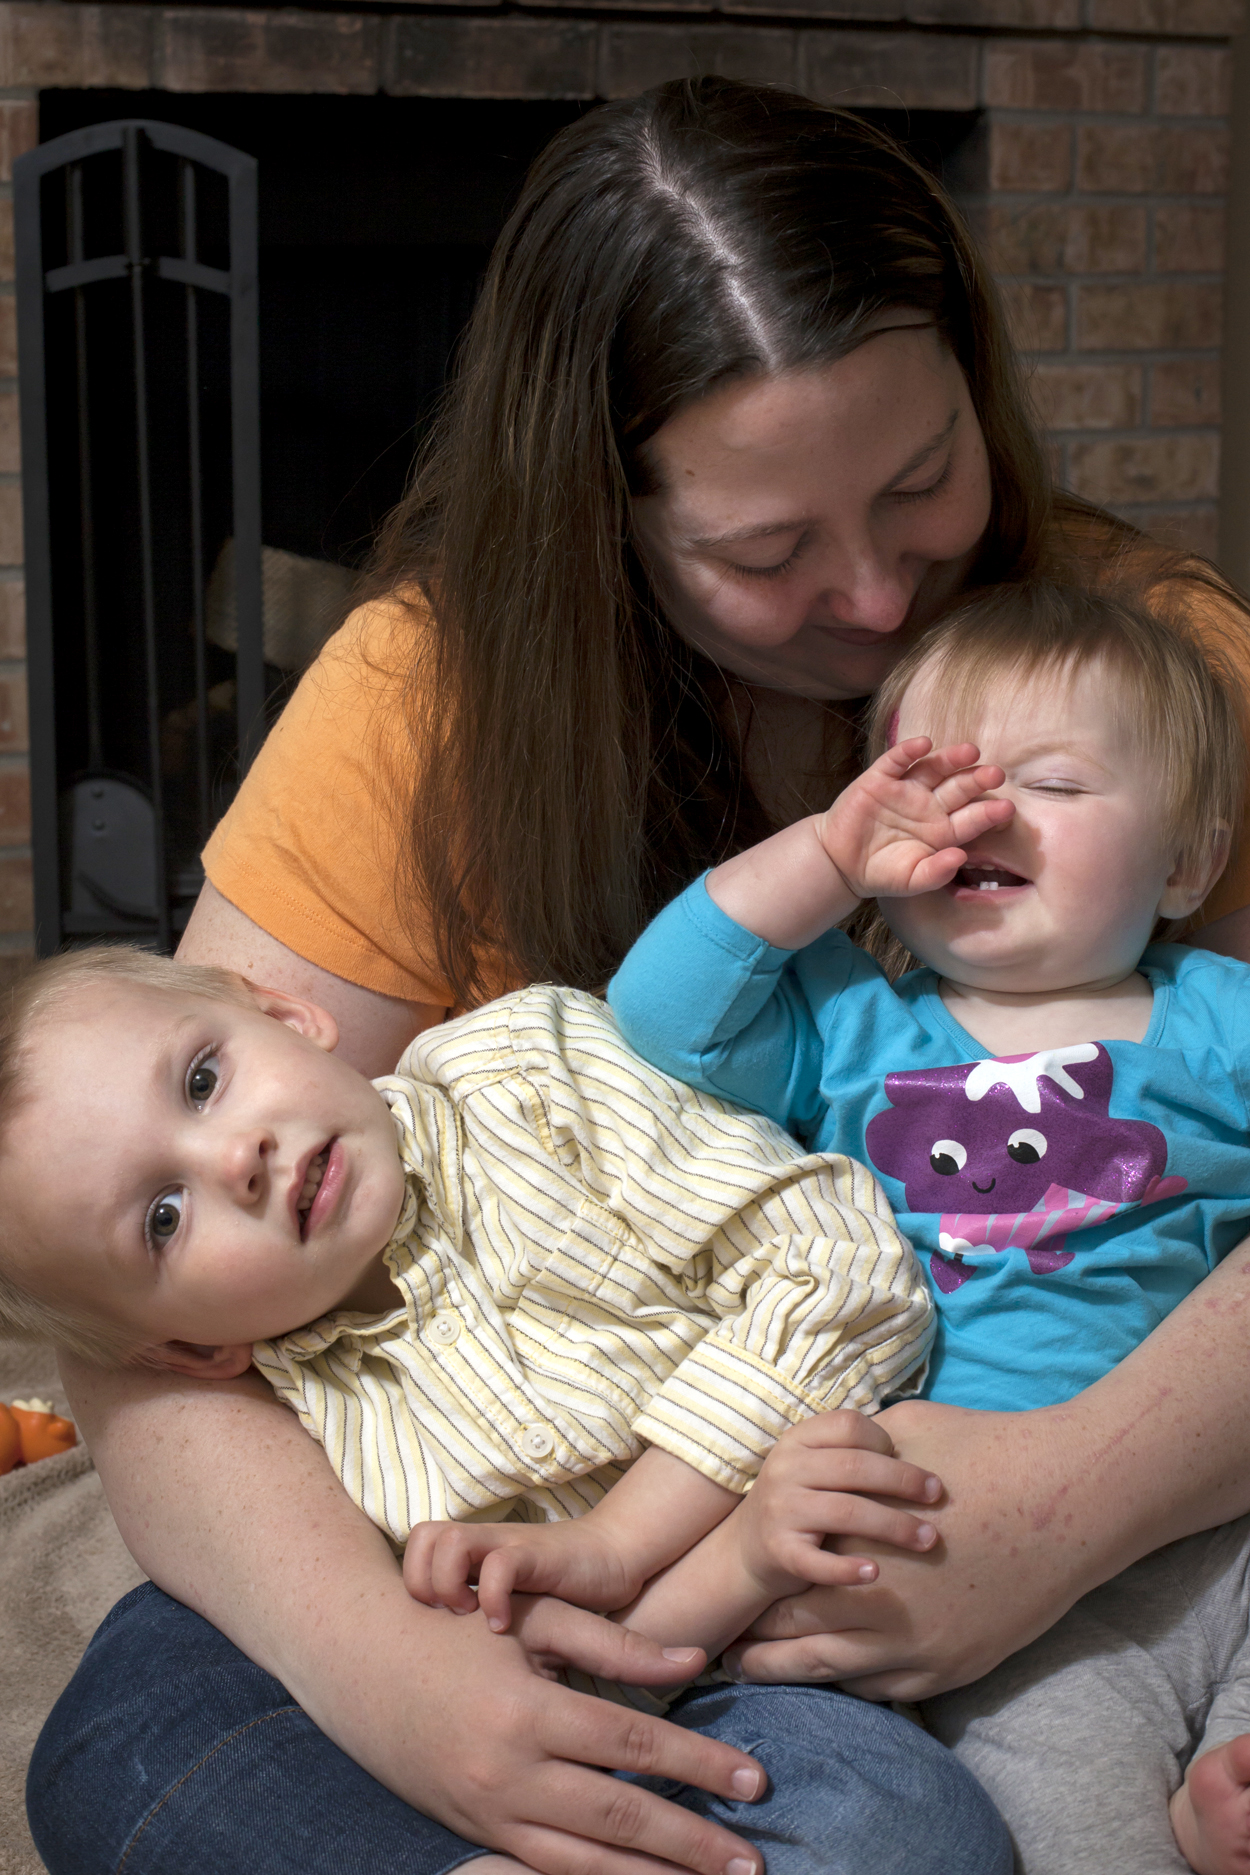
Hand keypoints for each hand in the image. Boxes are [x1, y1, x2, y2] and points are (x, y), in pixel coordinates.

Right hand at [401, 1596, 768, 1874]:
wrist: (356, 1662)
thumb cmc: (454, 1627)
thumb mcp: (534, 1620)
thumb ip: (614, 1644)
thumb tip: (692, 1660)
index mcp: (528, 1711)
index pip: (634, 1744)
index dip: (699, 1763)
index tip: (754, 1780)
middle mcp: (508, 1773)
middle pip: (619, 1817)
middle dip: (692, 1842)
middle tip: (752, 1860)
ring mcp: (487, 1813)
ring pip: (585, 1863)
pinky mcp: (475, 1834)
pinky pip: (546, 1871)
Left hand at [405, 1517, 643, 1630]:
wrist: (611, 1558)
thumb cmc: (557, 1589)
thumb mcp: (507, 1599)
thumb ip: (474, 1610)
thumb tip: (433, 1657)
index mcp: (471, 1550)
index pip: (415, 1544)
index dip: (413, 1580)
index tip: (436, 1619)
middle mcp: (484, 1542)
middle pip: (422, 1536)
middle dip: (423, 1581)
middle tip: (450, 1615)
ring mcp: (508, 1544)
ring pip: (450, 1541)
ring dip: (450, 1584)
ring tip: (473, 1616)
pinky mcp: (536, 1554)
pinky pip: (499, 1566)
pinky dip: (493, 1598)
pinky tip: (503, 1628)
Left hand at [724, 1399, 1119, 1700]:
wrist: (1068, 1495)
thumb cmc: (982, 1450)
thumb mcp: (900, 1434)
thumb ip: (853, 1456)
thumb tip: (825, 1453)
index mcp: (856, 1547)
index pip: (782, 1584)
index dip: (753, 1594)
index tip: (730, 1599)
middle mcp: (879, 1607)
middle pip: (796, 1641)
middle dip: (758, 1645)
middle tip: (725, 1651)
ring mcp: (919, 1647)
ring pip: (835, 1677)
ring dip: (795, 1674)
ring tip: (759, 1673)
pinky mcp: (955, 1667)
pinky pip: (887, 1692)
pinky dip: (855, 1686)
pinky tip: (834, 1678)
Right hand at [731, 1410, 941, 1600]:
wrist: (746, 1551)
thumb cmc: (801, 1502)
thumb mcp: (814, 1466)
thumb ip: (851, 1454)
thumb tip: (920, 1448)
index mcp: (798, 1440)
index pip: (848, 1425)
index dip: (885, 1441)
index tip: (912, 1463)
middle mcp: (786, 1468)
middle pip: (855, 1467)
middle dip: (904, 1480)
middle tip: (939, 1495)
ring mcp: (780, 1510)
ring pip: (846, 1512)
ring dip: (894, 1526)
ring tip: (929, 1539)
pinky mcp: (780, 1552)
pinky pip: (818, 1562)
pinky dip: (848, 1570)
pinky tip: (876, 1573)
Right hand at [814, 738, 1012, 902]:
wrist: (841, 862)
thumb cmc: (882, 873)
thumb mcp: (911, 880)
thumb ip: (936, 873)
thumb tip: (960, 858)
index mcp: (943, 830)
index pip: (971, 818)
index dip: (988, 813)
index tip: (1006, 809)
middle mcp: (930, 805)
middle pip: (959, 788)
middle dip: (977, 780)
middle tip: (995, 774)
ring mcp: (906, 789)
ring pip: (934, 768)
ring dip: (951, 759)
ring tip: (970, 751)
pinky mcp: (880, 778)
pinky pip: (897, 761)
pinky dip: (909, 751)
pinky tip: (924, 744)